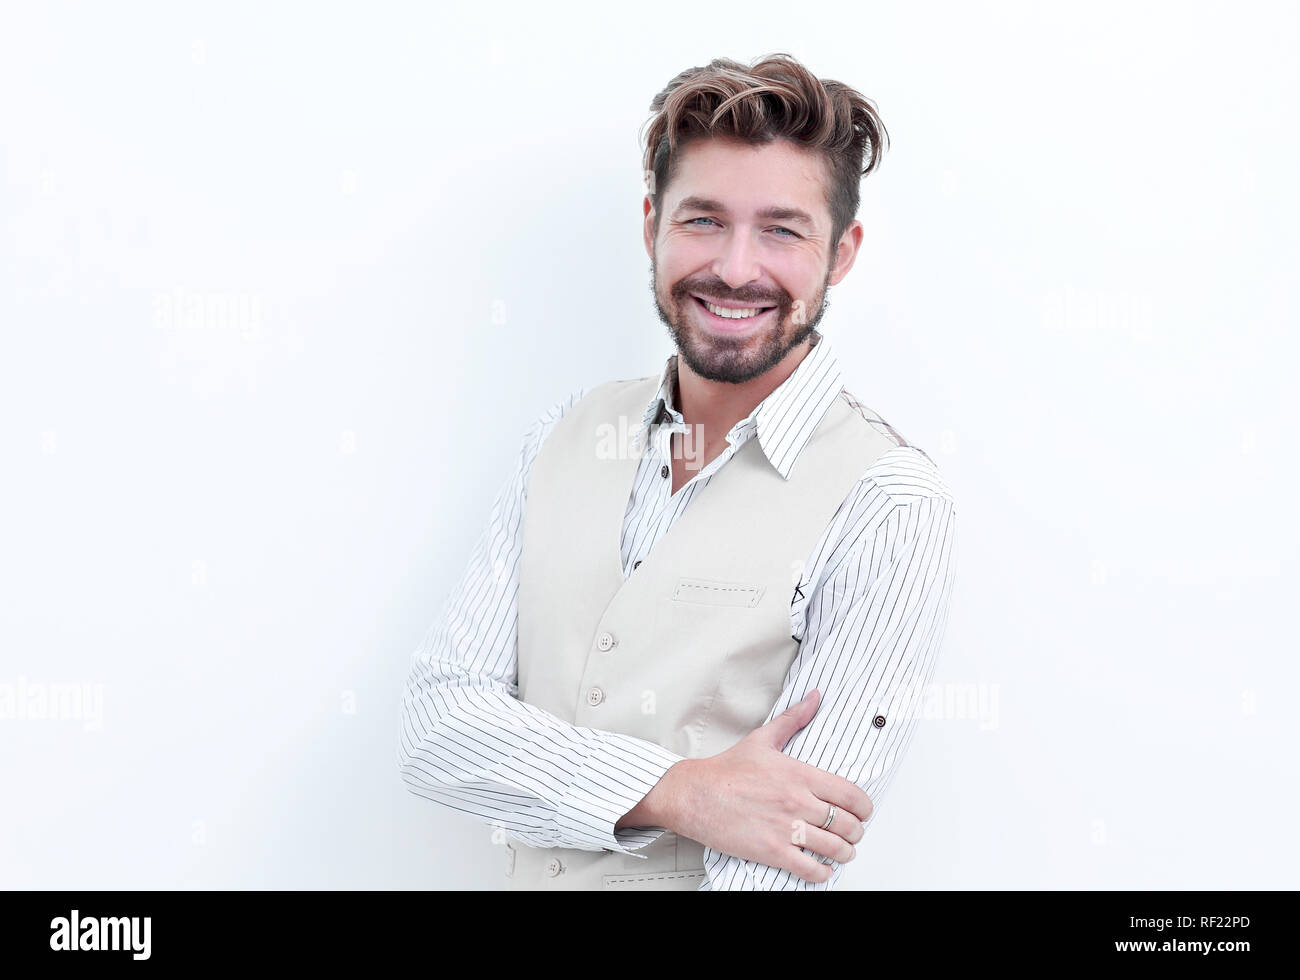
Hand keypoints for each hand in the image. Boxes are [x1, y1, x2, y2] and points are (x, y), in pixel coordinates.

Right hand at [635, 689, 874, 883]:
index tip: (863, 812)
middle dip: (856, 832)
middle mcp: (797, 802)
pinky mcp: (772, 851)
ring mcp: (786, 828)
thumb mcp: (763, 739)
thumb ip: (793, 719)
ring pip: (835, 848)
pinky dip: (822, 873)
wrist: (694, 795)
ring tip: (842, 852)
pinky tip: (821, 868)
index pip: (851, 795)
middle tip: (853, 834)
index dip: (865, 808)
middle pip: (848, 824)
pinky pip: (810, 869)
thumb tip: (815, 697)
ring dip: (844, 853)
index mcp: (799, 775)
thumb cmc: (725, 771)